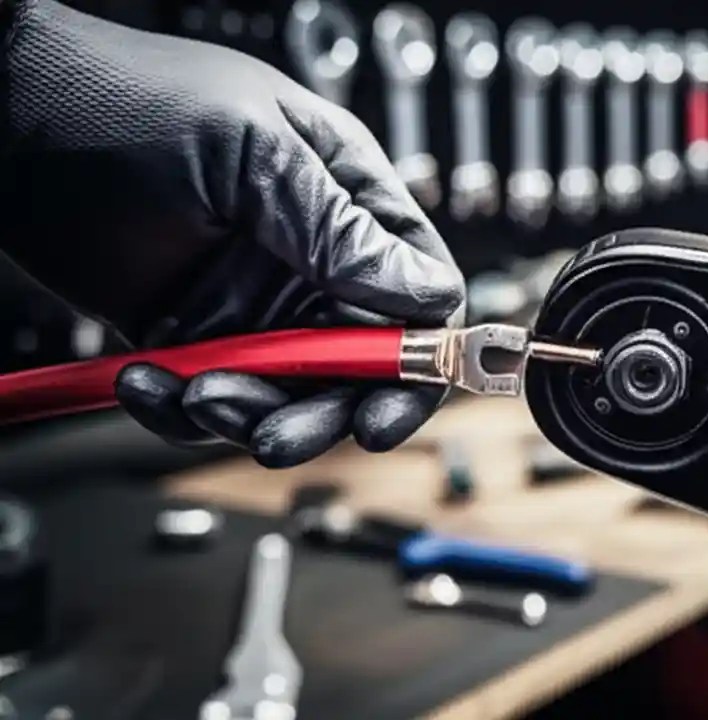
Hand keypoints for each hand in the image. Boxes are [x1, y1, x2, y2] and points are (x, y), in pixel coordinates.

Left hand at [1, 1, 463, 465]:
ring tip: (195, 395)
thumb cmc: (124, 97)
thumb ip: (340, 229)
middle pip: (362, 364)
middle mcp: (311, 258)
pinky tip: (145, 382)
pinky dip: (178, 410)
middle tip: (281, 436)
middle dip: (328, 410)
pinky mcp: (194, 335)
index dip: (417, 357)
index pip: (420, 292)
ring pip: (288, 395)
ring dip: (248, 414)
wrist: (6, 115)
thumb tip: (427, 295)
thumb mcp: (251, 153)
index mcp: (346, 199)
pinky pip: (209, 399)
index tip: (386, 404)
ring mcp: (253, 301)